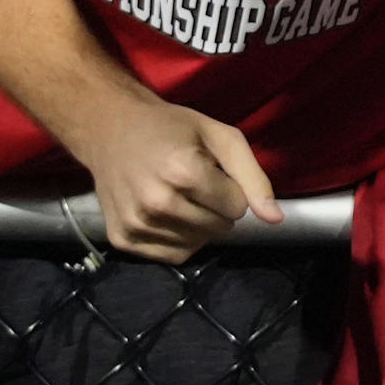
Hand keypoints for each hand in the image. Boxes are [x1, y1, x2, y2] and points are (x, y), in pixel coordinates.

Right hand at [64, 80, 280, 259]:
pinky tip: (167, 214)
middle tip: (196, 184)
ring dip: (199, 226)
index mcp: (183, 172)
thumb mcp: (219, 136)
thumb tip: (275, 219)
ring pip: (198, 245)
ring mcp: (137, 223)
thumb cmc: (170, 128)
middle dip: (217, 209)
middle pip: (218, 229)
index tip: (213, 172)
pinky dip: (179, 240)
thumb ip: (253, 177)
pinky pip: (172, 256)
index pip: (237, 208)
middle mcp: (157, 203)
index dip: (231, 189)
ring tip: (181, 197)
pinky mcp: (123, 238)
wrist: (109, 128)